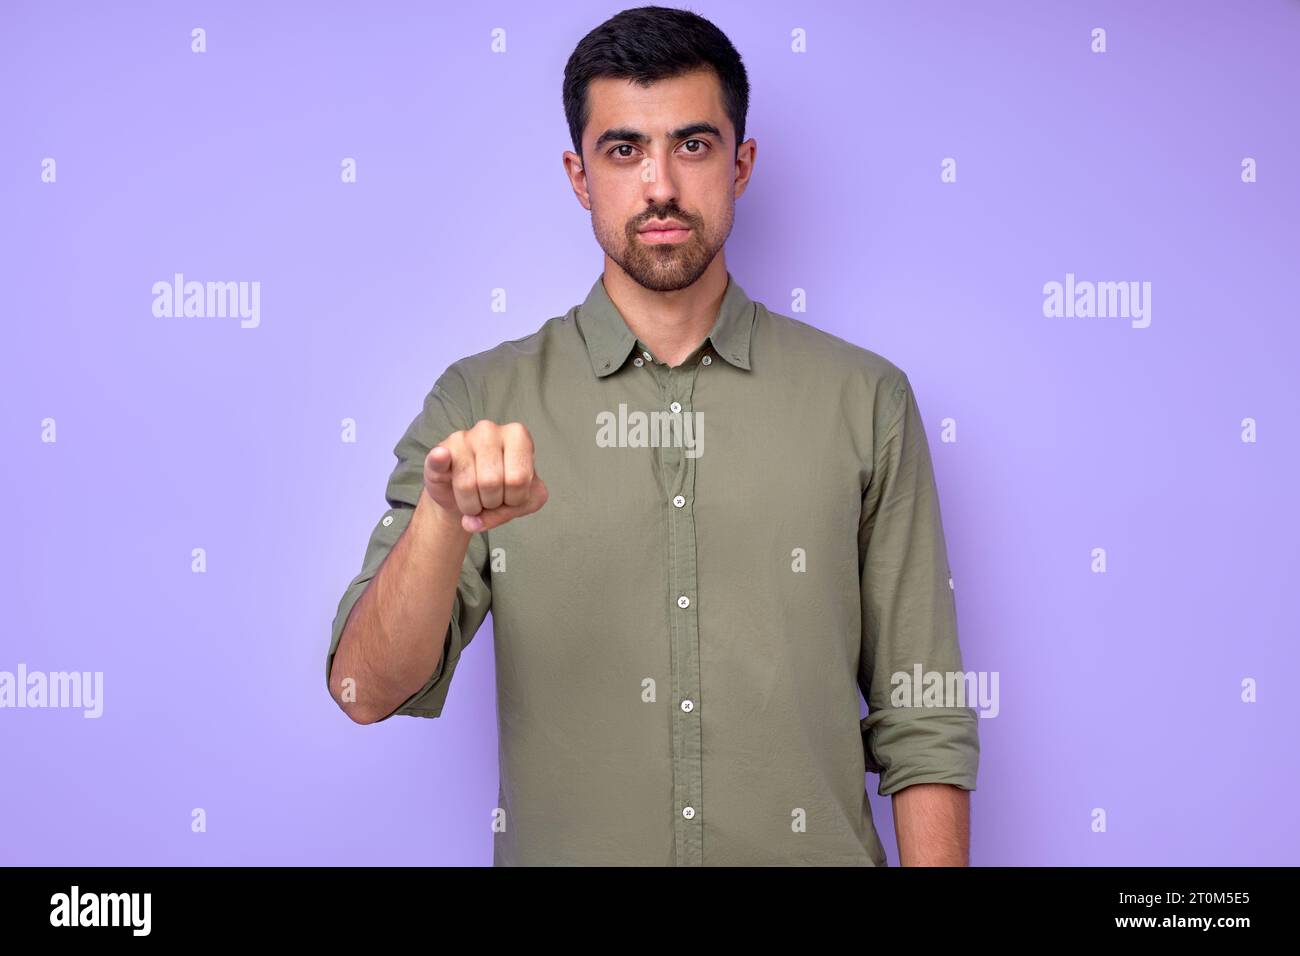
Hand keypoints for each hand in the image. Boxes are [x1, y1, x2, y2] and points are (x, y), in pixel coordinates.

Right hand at [423, 420, 548, 532]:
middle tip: (490, 497)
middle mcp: (490, 430)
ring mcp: (462, 437)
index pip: (519, 479)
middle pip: (492, 482)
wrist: (468, 495)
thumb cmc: (503, 491)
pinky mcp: (439, 449)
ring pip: (467, 485)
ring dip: (471, 506)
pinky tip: (442, 458)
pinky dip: (439, 461)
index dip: (514, 498)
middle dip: (492, 503)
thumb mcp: (522, 504)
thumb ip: (508, 513)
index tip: (511, 493)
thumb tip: (470, 521)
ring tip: (475, 496)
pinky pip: (439, 459)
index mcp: (518, 436)